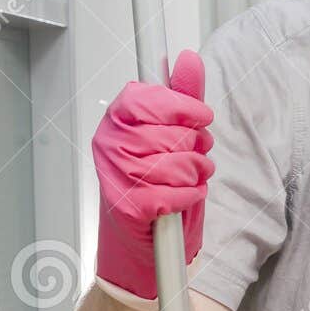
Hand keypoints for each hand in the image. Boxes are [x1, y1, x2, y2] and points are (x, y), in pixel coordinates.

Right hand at [93, 49, 213, 299]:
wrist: (140, 250)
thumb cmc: (157, 192)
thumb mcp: (174, 140)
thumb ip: (182, 101)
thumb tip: (188, 60)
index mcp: (116, 122)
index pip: (150, 97)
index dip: (183, 107)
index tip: (200, 117)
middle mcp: (110, 145)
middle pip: (171, 131)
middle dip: (196, 147)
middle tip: (194, 159)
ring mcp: (115, 176)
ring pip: (176, 163)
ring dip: (196, 175)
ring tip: (190, 181)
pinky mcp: (128, 207)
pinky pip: (175, 193)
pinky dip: (189, 199)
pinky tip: (182, 201)